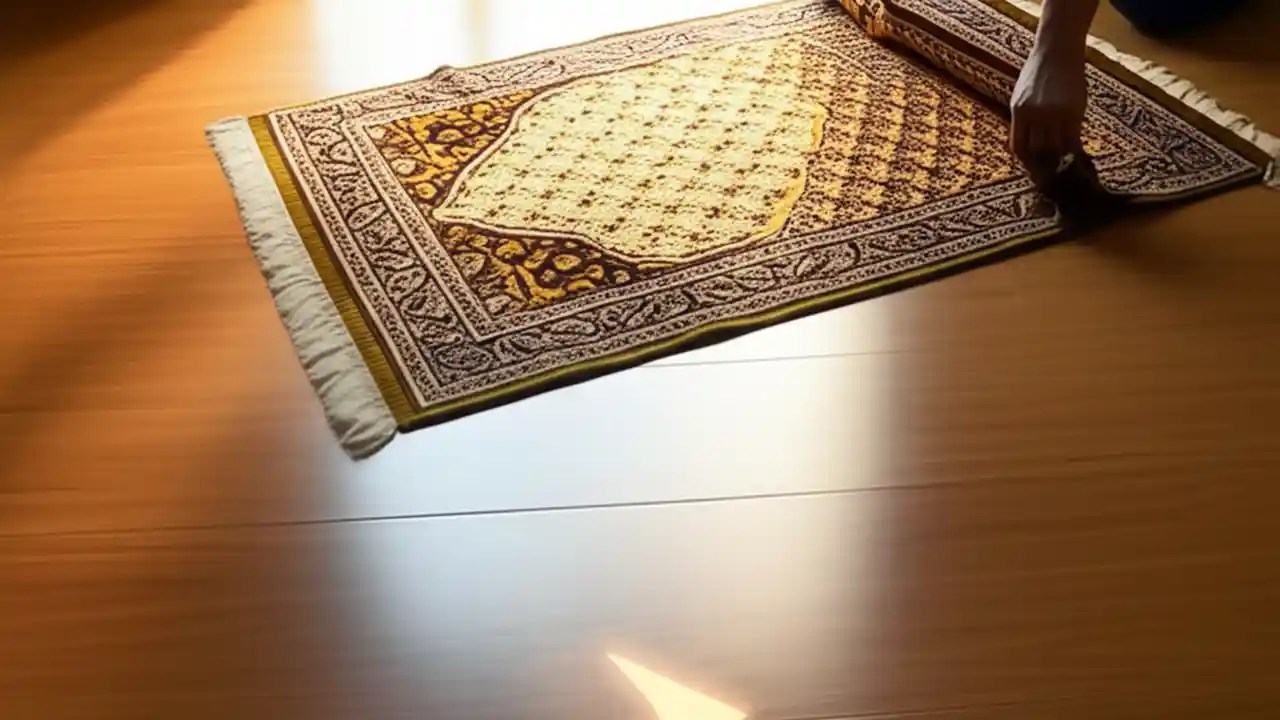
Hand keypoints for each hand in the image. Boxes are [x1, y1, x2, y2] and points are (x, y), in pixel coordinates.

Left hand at [1010, 41, 1087, 188]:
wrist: (1057, 50)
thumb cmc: (1037, 73)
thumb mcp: (1021, 96)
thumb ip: (1024, 119)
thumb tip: (1028, 146)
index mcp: (1019, 111)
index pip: (1019, 146)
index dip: (1025, 160)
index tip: (1031, 167)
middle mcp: (1036, 114)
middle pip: (1038, 149)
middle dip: (1042, 162)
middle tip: (1049, 171)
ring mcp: (1056, 113)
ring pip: (1056, 147)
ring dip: (1058, 156)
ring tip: (1062, 163)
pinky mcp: (1075, 110)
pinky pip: (1073, 138)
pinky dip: (1073, 148)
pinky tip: (1075, 151)